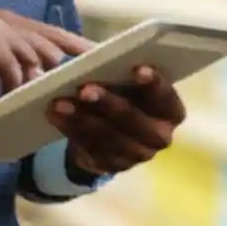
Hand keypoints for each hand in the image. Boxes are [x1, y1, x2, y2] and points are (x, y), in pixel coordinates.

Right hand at [0, 9, 93, 129]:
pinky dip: (14, 90)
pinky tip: (9, 104)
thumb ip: (23, 63)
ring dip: (37, 86)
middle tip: (80, 92)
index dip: (79, 47)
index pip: (54, 34)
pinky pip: (15, 70)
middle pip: (50, 46)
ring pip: (35, 59)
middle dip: (63, 71)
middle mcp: (3, 19)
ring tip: (43, 104)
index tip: (103, 62)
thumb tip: (60, 76)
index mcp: (8, 21)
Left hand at [47, 66, 186, 175]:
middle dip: (108, 104)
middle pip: (134, 121)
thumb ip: (124, 73)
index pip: (166, 98)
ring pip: (108, 137)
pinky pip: (90, 148)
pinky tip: (55, 115)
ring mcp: (136, 155)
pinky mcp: (112, 166)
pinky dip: (70, 129)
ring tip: (60, 102)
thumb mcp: (129, 82)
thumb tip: (100, 58)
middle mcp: (159, 137)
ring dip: (82, 118)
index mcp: (171, 111)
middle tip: (85, 89)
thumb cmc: (125, 93)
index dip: (154, 84)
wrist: (112, 130)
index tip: (137, 69)